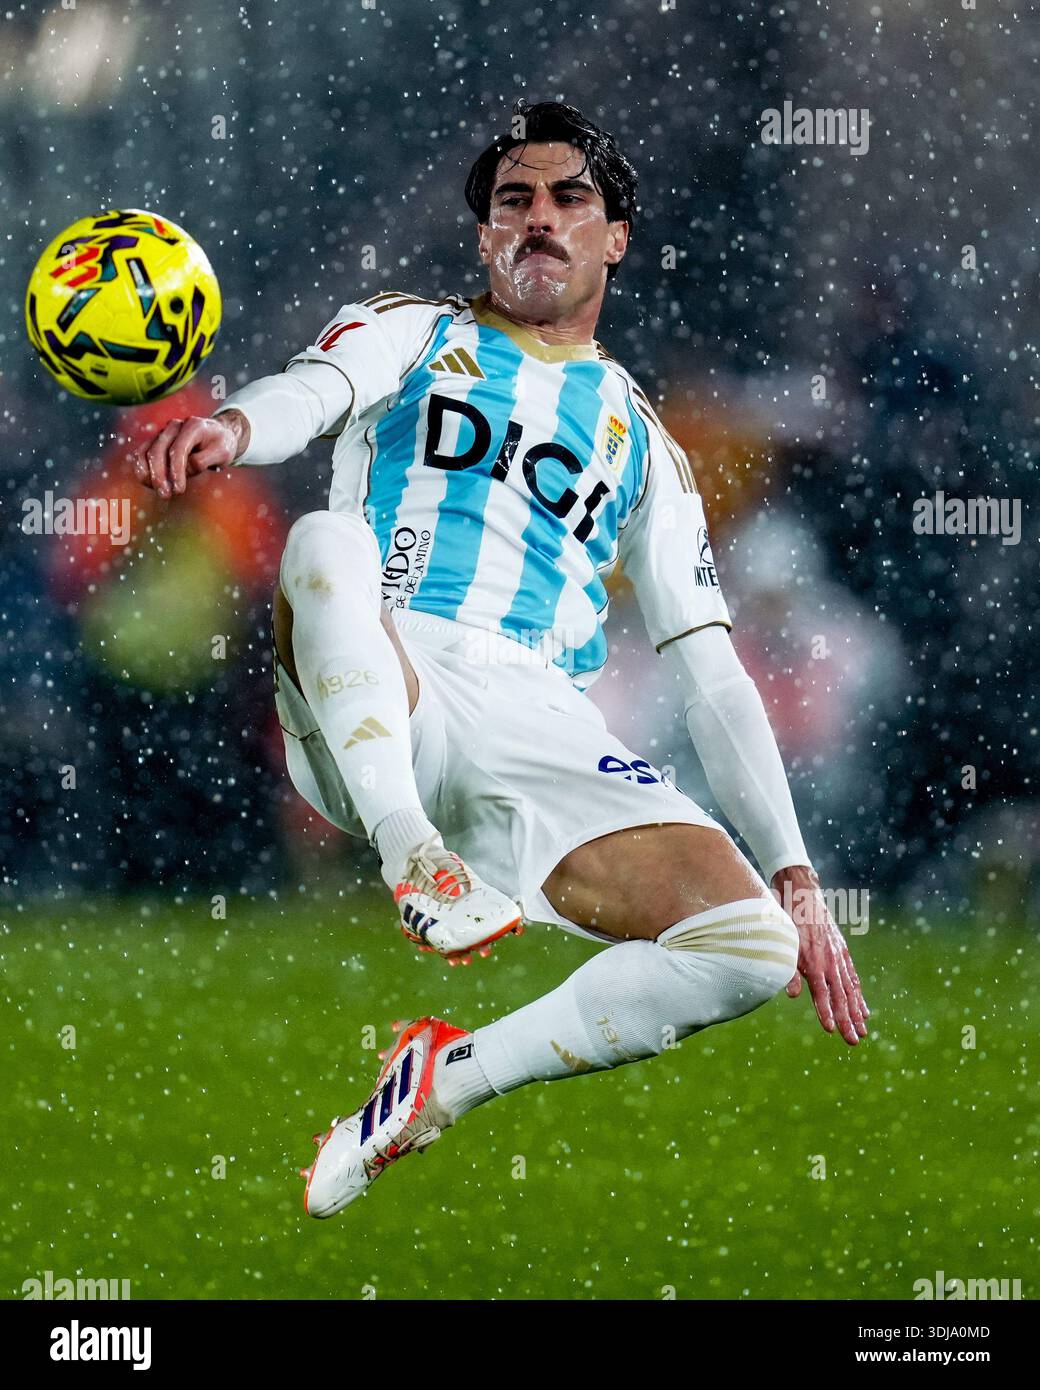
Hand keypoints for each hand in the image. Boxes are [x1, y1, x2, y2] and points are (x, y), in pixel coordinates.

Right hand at [131, 410, 248, 497]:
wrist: (216, 435)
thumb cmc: (220, 445)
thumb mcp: (223, 453)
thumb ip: (205, 460)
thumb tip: (187, 468)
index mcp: (193, 426)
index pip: (178, 450)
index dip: (176, 471)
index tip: (179, 490)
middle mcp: (175, 427)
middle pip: (158, 451)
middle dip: (159, 476)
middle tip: (165, 495)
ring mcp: (163, 433)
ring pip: (145, 452)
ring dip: (147, 474)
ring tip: (158, 491)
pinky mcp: (156, 441)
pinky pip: (141, 454)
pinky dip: (142, 469)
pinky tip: (149, 484)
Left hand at [772, 864, 868, 1045]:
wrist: (802, 894)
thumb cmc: (788, 920)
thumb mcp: (783, 943)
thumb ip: (788, 970)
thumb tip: (790, 995)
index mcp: (814, 961)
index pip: (822, 994)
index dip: (826, 1012)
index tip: (831, 1030)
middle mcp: (830, 961)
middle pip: (840, 996)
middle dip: (847, 1020)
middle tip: (853, 1041)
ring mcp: (838, 956)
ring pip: (850, 989)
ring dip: (856, 1012)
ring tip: (863, 1031)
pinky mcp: (841, 951)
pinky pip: (852, 977)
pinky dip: (858, 994)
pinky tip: (864, 1010)